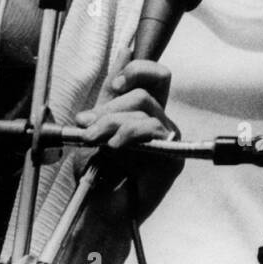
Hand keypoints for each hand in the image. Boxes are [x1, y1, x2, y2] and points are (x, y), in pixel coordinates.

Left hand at [73, 59, 182, 223]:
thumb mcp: (97, 124)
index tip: (116, 82)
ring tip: (96, 140)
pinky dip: (129, 133)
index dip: (138, 69)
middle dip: (113, 103)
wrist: (97, 211)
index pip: (155, 75)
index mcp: (142, 113)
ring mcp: (167, 139)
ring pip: (145, 106)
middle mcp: (158, 122)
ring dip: (113, 121)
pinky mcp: (173, 156)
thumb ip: (110, 93)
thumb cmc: (96, 175)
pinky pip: (153, 129)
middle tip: (89, 125)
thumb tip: (124, 52)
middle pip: (150, 87)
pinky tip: (114, 147)